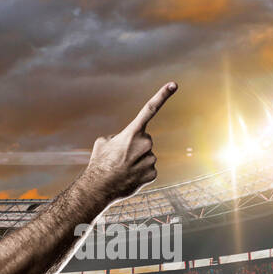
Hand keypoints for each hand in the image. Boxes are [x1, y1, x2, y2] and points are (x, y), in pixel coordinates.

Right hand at [83, 82, 176, 202]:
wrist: (98, 188)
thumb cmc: (99, 164)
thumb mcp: (102, 143)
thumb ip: (118, 137)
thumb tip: (126, 142)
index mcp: (132, 133)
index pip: (149, 110)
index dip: (162, 96)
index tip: (174, 84)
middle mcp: (145, 144)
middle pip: (144, 141)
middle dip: (134, 147)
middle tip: (120, 158)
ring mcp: (150, 159)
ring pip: (147, 156)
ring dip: (137, 161)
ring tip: (123, 169)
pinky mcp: (152, 174)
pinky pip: (148, 169)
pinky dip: (140, 173)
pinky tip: (129, 177)